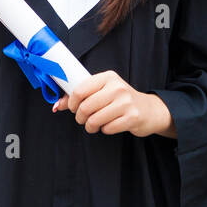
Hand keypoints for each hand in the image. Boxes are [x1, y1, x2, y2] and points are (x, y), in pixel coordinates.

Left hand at [53, 70, 174, 137]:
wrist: (149, 109)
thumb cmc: (120, 100)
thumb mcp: (102, 91)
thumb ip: (80, 96)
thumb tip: (57, 105)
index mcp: (108, 77)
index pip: (80, 89)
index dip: (72, 102)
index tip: (74, 107)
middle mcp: (117, 87)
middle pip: (85, 107)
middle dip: (80, 117)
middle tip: (83, 119)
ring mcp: (126, 102)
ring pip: (95, 120)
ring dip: (91, 126)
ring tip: (95, 124)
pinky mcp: (132, 117)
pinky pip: (107, 129)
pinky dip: (105, 130)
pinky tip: (110, 124)